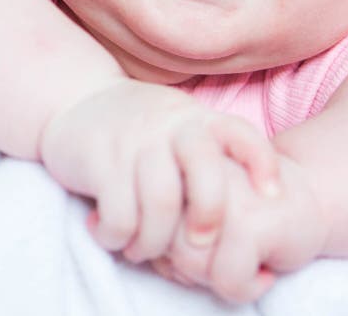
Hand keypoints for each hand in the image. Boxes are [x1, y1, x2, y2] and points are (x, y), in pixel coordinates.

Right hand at [38, 78, 281, 260]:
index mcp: (195, 119)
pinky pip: (119, 215)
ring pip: (162, 203)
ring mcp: (134, 141)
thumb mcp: (180, 125)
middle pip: (205, 170)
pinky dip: (117, 238)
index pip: (240, 133)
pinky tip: (110, 233)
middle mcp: (170, 126)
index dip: (263, 163)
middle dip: (210, 214)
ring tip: (141, 247)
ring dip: (154, 241)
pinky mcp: (99, 160)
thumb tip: (251, 206)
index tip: (272, 197)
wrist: (74, 99)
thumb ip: (208, 153)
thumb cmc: (140, 127)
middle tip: (201, 243)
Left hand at [150, 151, 328, 304]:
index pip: (141, 220)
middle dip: (192, 264)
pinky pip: (226, 279)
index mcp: (174, 158)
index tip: (204, 238)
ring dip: (217, 276)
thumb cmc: (246, 208)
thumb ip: (157, 220)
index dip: (168, 246)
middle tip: (227, 249)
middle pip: (161, 243)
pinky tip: (265, 268)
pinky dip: (247, 288)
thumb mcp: (190, 209)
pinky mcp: (251, 220)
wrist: (310, 197)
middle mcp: (195, 167)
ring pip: (190, 263)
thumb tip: (113, 235)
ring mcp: (224, 191)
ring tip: (244, 255)